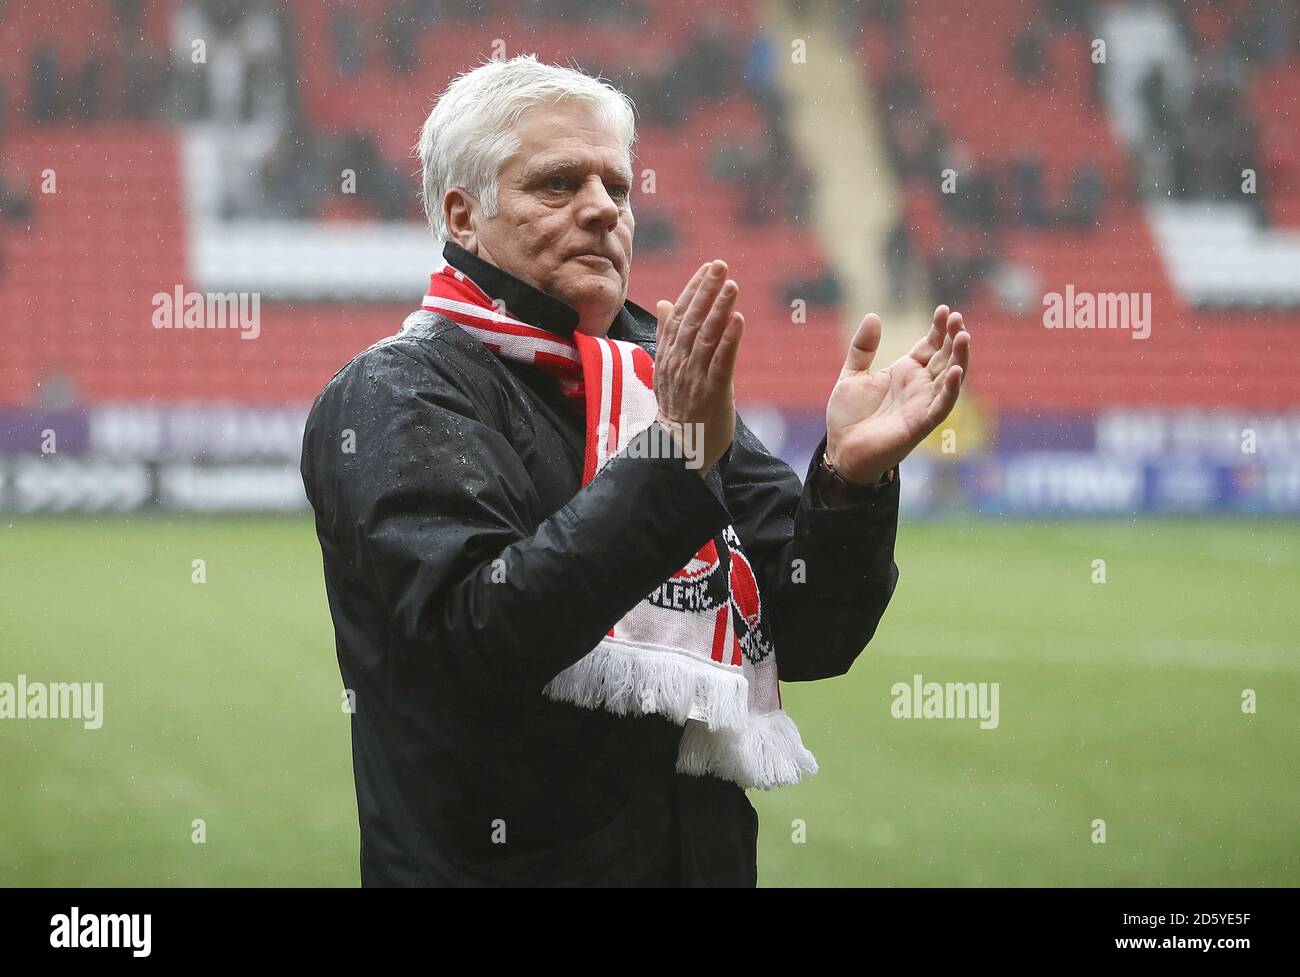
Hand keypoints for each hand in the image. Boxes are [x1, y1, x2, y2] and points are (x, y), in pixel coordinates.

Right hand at [653, 260, 744, 476]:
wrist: (676, 450)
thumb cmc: (677, 408)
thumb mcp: (666, 368)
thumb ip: (667, 334)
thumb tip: (663, 302)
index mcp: (668, 355)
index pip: (679, 315)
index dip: (693, 289)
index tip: (707, 268)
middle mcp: (679, 362)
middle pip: (692, 321)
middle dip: (707, 291)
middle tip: (721, 266)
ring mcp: (694, 377)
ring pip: (707, 337)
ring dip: (719, 309)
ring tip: (732, 285)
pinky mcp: (712, 392)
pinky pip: (721, 362)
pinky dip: (729, 340)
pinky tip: (738, 320)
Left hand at [824, 305, 970, 483]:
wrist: (840, 451)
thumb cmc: (848, 417)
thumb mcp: (851, 375)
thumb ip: (862, 348)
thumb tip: (873, 316)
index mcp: (905, 373)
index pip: (930, 346)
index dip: (939, 329)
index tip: (944, 310)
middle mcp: (919, 387)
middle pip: (944, 358)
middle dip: (953, 338)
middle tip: (957, 318)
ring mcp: (922, 404)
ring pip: (950, 379)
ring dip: (960, 358)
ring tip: (964, 336)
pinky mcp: (921, 423)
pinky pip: (942, 405)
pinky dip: (952, 389)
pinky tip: (957, 370)